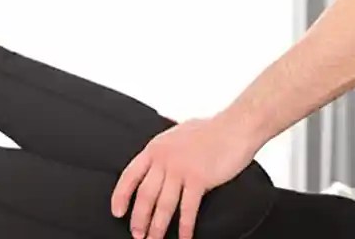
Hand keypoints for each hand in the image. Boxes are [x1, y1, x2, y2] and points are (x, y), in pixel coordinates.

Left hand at [110, 113, 260, 238]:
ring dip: (157, 226)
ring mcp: (180, 168)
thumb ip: (167, 142)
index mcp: (156, 147)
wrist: (236, 126)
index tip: (117, 211)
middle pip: (145, 195)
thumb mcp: (180, 130)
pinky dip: (184, 227)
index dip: (121, 195)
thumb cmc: (212, 129)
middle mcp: (164, 158)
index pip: (130, 174)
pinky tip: (183, 237)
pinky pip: (187, 209)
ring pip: (163, 205)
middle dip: (139, 218)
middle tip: (137, 234)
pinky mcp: (198, 179)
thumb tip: (159, 140)